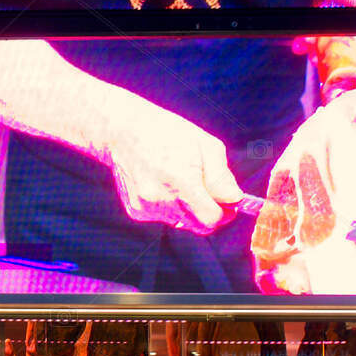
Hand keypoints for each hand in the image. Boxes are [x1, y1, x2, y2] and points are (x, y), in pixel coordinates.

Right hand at [100, 97, 244, 233]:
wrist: (122, 130)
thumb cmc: (168, 132)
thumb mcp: (204, 144)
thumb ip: (221, 177)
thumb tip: (234, 200)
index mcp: (181, 181)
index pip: (212, 218)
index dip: (225, 213)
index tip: (228, 203)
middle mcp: (162, 199)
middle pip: (198, 225)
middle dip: (209, 212)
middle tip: (208, 192)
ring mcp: (146, 207)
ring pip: (182, 222)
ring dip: (188, 208)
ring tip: (179, 181)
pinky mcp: (136, 211)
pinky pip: (163, 217)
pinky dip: (169, 206)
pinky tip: (162, 184)